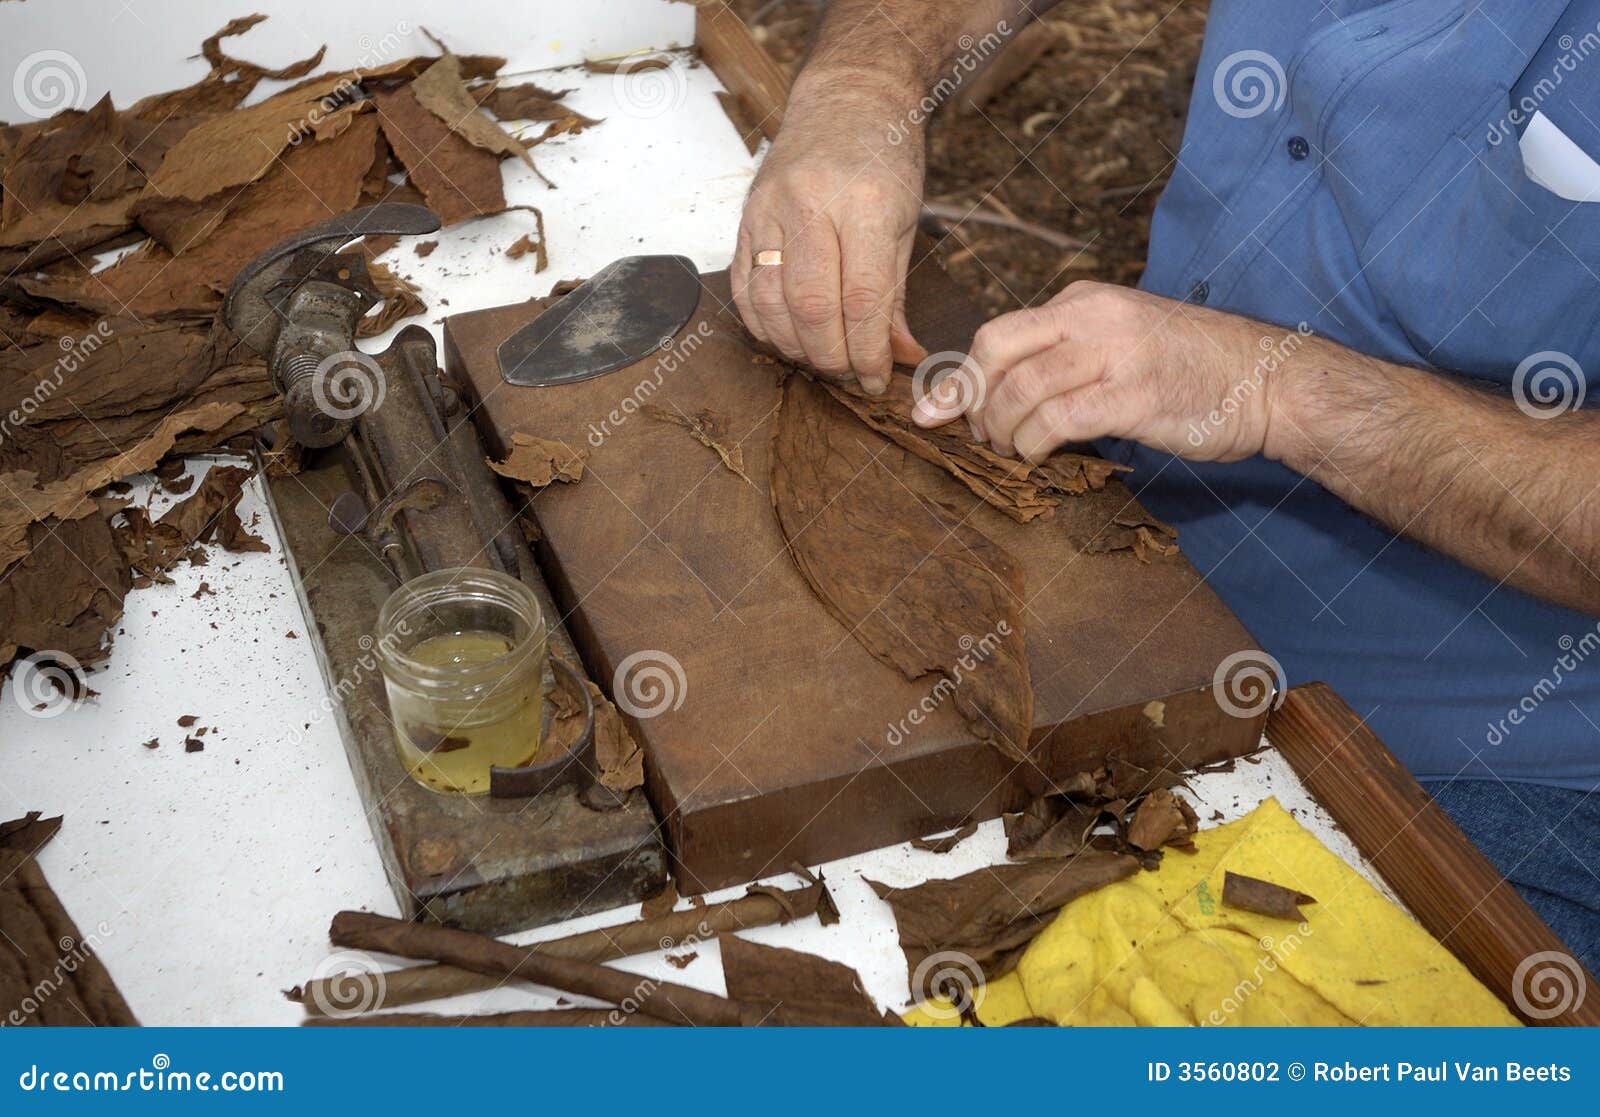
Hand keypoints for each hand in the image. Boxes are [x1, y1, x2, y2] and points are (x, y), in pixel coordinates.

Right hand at [732, 75, 927, 391]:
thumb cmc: (884, 158)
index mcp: (862, 204)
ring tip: (821, 358)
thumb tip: (901, 357)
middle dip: (832, 357)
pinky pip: (743, 287)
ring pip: (770, 303)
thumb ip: (896, 296)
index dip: (868, 353)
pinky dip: (762, 324)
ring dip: (795, 346)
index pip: (861, 300)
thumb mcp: (907, 222)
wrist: (847, 98)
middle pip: (811, 308)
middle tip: (850, 374)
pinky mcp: (745, 218)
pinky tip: (786, 336)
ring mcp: (768, 210)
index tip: (878, 380)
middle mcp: (809, 205)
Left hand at [913, 281, 1304, 463]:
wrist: (1270, 380)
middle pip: (996, 348)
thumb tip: (1005, 395)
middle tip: (975, 434)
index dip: (960, 376)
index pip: (1000, 332)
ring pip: (1021, 387)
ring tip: (1008, 449)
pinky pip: (1057, 420)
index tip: (935, 411)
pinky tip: (1037, 455)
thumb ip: (1068, 357)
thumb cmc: (1194, 371)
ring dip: (1000, 428)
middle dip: (969, 397)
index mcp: (1085, 301)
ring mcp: (1115, 354)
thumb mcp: (1122, 343)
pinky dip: (1033, 443)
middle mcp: (1094, 317)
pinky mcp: (1134, 395)